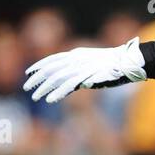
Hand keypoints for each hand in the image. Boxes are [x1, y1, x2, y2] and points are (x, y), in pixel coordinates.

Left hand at [24, 37, 146, 103]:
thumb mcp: (94, 63)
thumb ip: (81, 70)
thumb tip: (72, 81)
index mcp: (77, 54)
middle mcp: (76, 59)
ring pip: (57, 77)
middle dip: (37, 78)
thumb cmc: (115, 65)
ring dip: (44, 88)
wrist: (128, 62)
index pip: (53, 59)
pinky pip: (69, 85)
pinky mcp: (88, 76)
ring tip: (35, 97)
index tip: (28, 73)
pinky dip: (58, 92)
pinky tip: (50, 100)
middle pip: (51, 68)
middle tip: (26, 87)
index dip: (39, 66)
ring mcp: (82, 67)